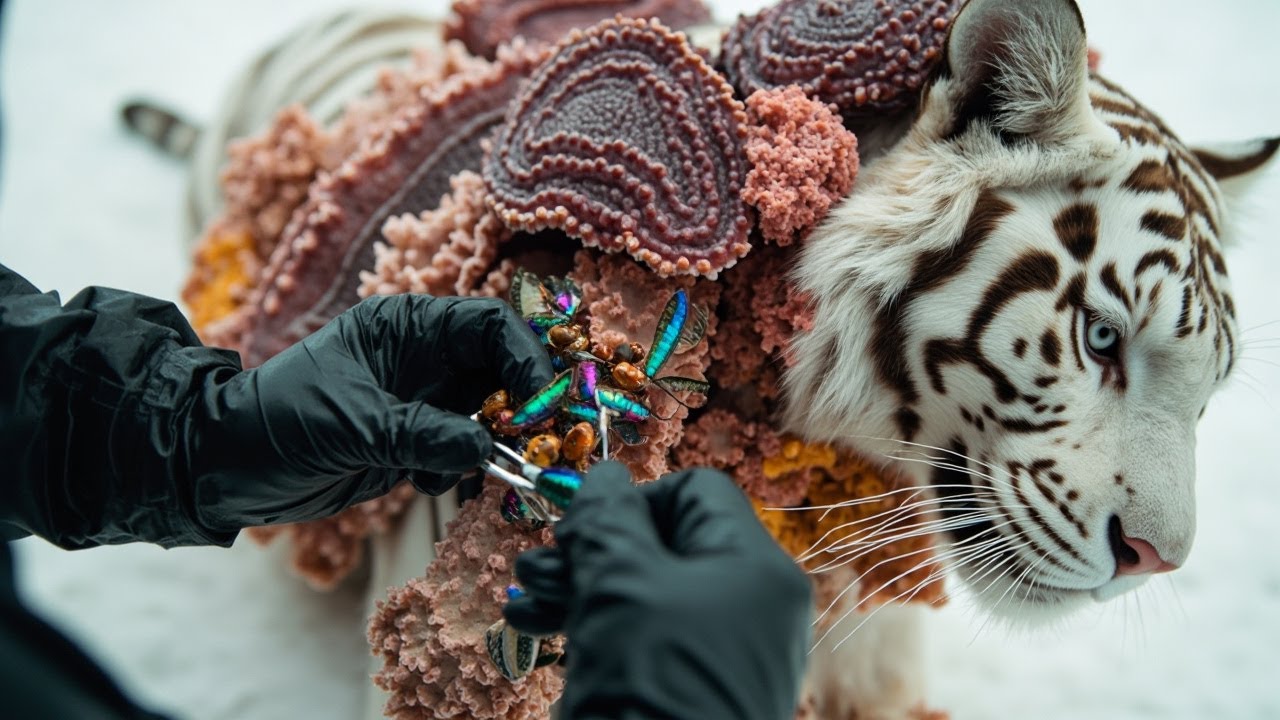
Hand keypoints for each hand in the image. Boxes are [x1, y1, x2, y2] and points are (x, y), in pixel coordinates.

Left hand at [186, 294, 553, 530]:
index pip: (487, 325)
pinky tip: (432, 483)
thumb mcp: (349, 425)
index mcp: (404, 326)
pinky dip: (464, 466)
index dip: (523, 357)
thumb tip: (483, 449)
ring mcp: (419, 398)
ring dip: (493, 441)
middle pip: (499, 367)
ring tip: (482, 468)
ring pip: (487, 411)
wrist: (223, 468)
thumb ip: (419, 435)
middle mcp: (421, 357)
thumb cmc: (277, 423)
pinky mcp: (413, 438)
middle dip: (519, 403)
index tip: (539, 403)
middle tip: (533, 440)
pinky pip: (463, 447)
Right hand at [504, 462, 812, 719]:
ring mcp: (726, 653)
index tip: (580, 529)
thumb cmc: (650, 686)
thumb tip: (604, 477)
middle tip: (537, 564)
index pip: (697, 493)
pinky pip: (647, 638)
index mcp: (756, 568)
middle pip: (666, 543)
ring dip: (582, 585)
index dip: (632, 500)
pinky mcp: (694, 689)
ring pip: (648, 592)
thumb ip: (606, 520)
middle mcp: (752, 607)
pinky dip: (597, 627)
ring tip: (526, 599)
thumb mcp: (619, 585)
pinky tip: (540, 632)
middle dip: (594, 548)